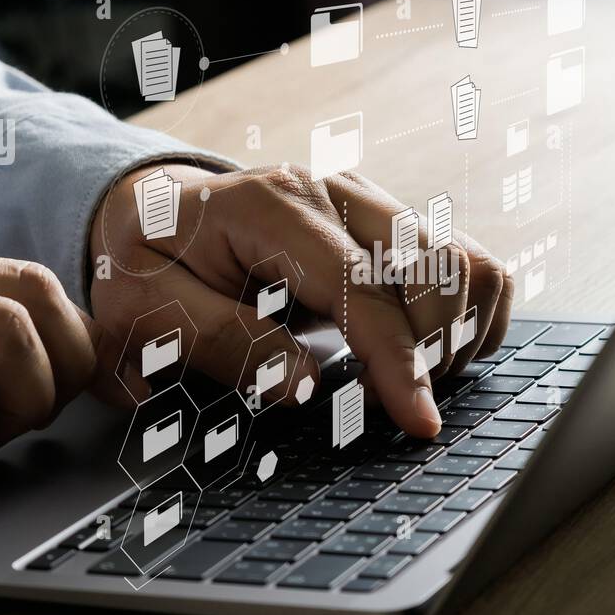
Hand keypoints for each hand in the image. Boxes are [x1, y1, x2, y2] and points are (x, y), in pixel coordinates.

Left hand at [88, 163, 513, 436]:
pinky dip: (470, 314)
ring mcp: (371, 202)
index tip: (419, 422)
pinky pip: (468, 262)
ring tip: (409, 380)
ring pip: (465, 261)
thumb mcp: (145, 311)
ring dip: (458, 333)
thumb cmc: (148, 263)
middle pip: (434, 269)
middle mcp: (335, 193)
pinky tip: (429, 353)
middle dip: (430, 352)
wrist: (156, 213)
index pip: (363, 285)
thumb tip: (304, 386)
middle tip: (387, 407)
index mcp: (272, 206)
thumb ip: (220, 342)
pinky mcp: (392, 220)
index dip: (398, 360)